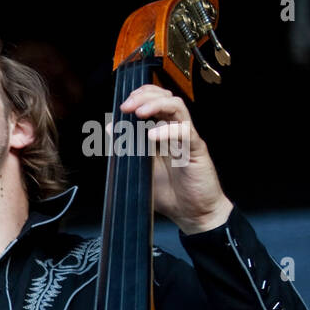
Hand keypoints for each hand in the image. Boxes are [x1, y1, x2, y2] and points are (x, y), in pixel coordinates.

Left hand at [118, 84, 232, 233]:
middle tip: (127, 106)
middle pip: (166, 98)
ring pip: (177, 107)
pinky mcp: (197, 150)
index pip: (154, 102)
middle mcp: (175, 131)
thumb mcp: (139, 168)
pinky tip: (153, 136)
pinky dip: (168, 131)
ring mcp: (187, 138)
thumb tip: (112, 129)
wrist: (193, 213)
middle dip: (145, 96)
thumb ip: (126, 149)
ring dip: (156, 105)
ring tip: (139, 112)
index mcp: (162, 133)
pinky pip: (185, 132)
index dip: (139, 97)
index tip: (122, 106)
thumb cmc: (170, 192)